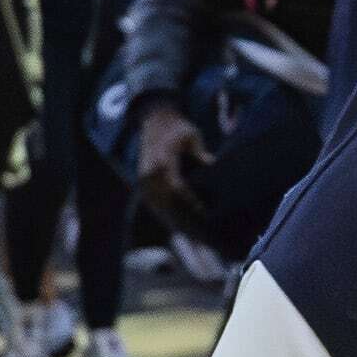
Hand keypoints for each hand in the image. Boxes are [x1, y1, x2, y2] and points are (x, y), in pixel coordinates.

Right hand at [132, 100, 204, 222]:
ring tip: (194, 236)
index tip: (204, 213)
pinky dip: (168, 216)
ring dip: (175, 222)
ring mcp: (144, 181)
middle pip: (167, 203)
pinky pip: (155, 206)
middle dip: (184, 219)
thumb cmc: (177, 128)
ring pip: (160, 208)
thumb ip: (200, 153)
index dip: (190, 203)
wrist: (155, 121)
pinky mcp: (143, 185)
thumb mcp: (192, 136)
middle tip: (203, 233)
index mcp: (161, 162)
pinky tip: (181, 228)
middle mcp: (149, 174)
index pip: (177, 189)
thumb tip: (213, 166)